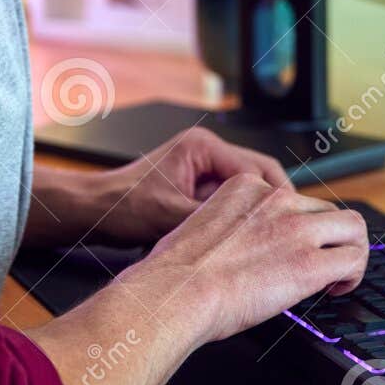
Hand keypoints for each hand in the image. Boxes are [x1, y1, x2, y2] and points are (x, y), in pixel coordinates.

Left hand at [96, 125, 292, 243]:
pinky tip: (245, 238)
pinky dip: (239, 217)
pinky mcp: (199, 186)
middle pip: (259, 174)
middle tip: (288, 229)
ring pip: (248, 188)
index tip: (289, 220)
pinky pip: (231, 199)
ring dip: (256, 210)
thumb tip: (245, 233)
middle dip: (272, 202)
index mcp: (203, 146)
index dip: (275, 197)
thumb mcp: (170, 215)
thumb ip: (210, 219)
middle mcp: (207, 152)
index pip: (256, 169)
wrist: (95, 212)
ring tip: (270, 236)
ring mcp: (204, 168)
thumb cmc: (120, 206)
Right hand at [134, 171, 369, 342]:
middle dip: (331, 236)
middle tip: (326, 261)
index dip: (301, 226)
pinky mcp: (309, 262)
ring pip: (353, 227)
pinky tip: (337, 288)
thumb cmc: (176, 273)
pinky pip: (354, 259)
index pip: (294, 199)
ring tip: (339, 274)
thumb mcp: (200, 225)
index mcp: (247, 188)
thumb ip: (229, 226)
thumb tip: (239, 248)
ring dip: (350, 251)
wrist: (176, 292)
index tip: (296, 245)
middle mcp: (276, 201)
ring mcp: (296, 229)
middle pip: (328, 209)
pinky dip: (353, 275)